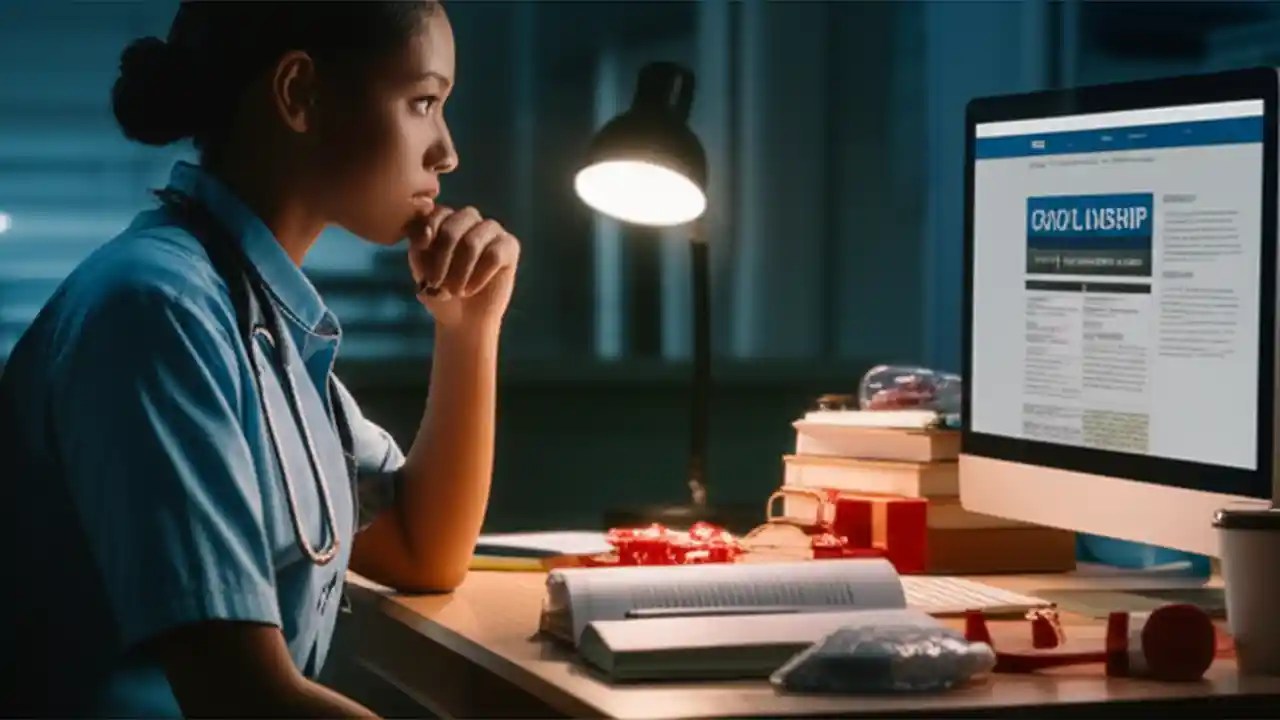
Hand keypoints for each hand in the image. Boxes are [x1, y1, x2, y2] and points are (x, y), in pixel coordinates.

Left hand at [407, 205, 519, 330]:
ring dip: (459, 272)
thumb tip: (427, 233)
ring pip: (472, 242)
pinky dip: (478, 277)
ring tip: (454, 291)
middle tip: (435, 284)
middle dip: (441, 260)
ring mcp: (491, 229)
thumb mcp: (420, 265)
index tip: (419, 267)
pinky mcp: (510, 245)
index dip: (424, 240)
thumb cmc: (438, 289)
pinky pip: (493, 256)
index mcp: (445, 217)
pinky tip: (470, 290)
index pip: (433, 215)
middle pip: (452, 228)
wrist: (462, 318)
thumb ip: (418, 244)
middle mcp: (468, 217)